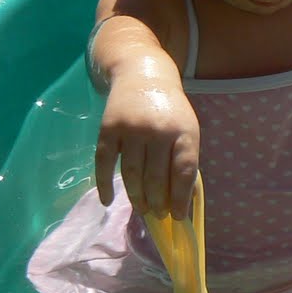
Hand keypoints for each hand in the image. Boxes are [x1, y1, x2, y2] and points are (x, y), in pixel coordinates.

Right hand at [95, 76, 199, 219]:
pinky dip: (104, 184)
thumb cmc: (170, 110)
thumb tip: (179, 200)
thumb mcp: (187, 129)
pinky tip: (108, 200)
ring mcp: (131, 129)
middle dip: (157, 202)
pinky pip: (104, 162)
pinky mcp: (108, 129)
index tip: (177, 216)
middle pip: (155, 177)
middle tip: (157, 214)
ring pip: (131, 173)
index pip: (184, 172)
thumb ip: (184, 159)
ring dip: (136, 196)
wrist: (142, 75)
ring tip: (141, 209)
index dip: (180, 198)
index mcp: (183, 132)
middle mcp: (157, 131)